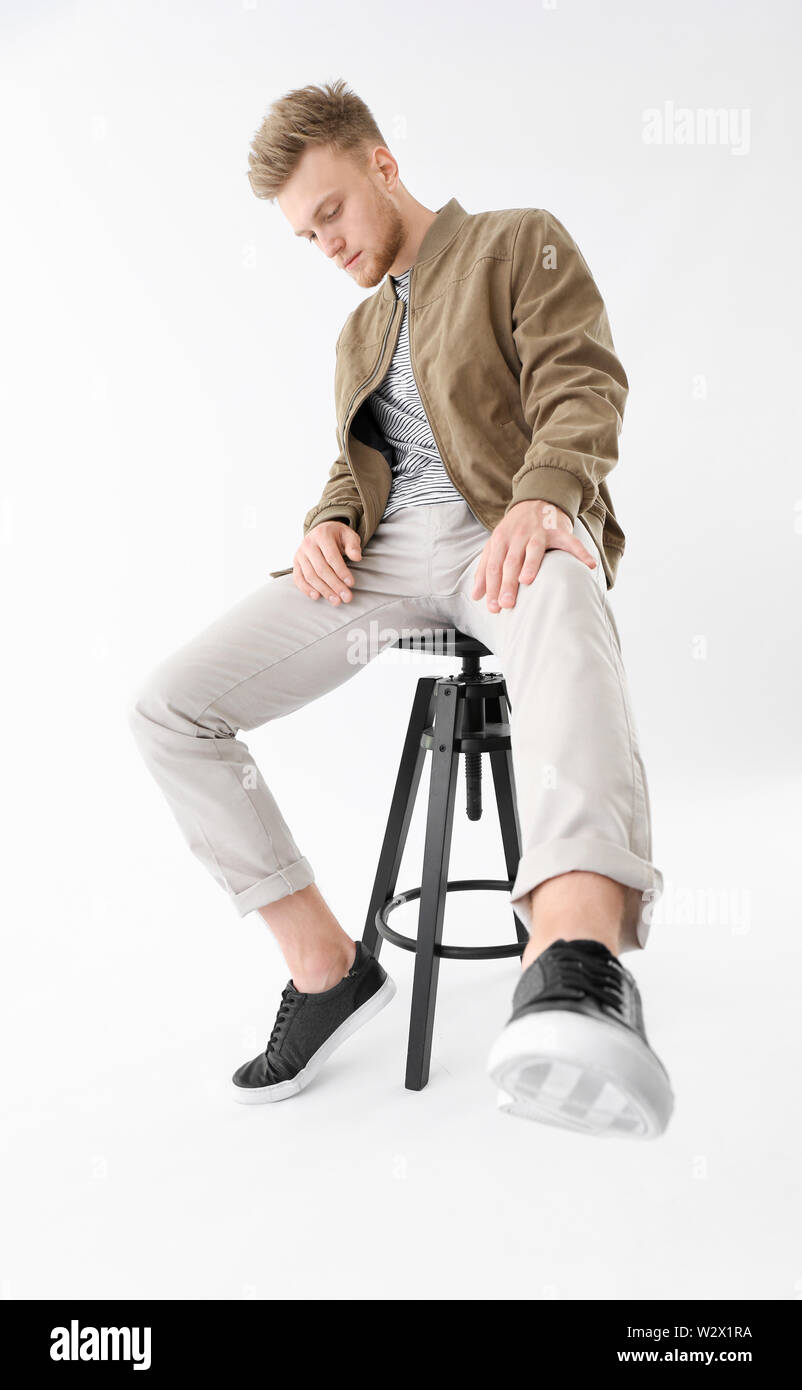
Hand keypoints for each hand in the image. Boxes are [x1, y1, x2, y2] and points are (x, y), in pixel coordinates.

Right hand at [293, 521, 361, 603]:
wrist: (321, 531)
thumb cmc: (337, 536)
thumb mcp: (348, 535)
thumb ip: (353, 545)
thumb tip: (357, 557)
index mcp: (321, 535)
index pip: (331, 557)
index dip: (341, 571)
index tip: (351, 583)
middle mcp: (308, 544)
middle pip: (321, 569)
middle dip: (335, 585)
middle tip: (346, 597)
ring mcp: (300, 554)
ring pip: (310, 576)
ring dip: (323, 590)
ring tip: (336, 601)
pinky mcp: (296, 563)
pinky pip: (298, 578)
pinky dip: (306, 589)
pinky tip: (317, 597)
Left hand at [471, 499, 596, 611]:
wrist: (537, 499)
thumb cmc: (514, 530)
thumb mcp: (496, 545)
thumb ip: (486, 570)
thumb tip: (476, 597)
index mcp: (500, 540)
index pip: (494, 566)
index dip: (492, 587)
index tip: (493, 607)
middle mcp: (518, 535)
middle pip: (511, 562)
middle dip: (507, 583)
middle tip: (507, 604)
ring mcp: (539, 531)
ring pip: (533, 550)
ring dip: (530, 565)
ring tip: (526, 581)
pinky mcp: (558, 530)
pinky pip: (571, 542)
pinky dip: (581, 552)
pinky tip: (589, 565)